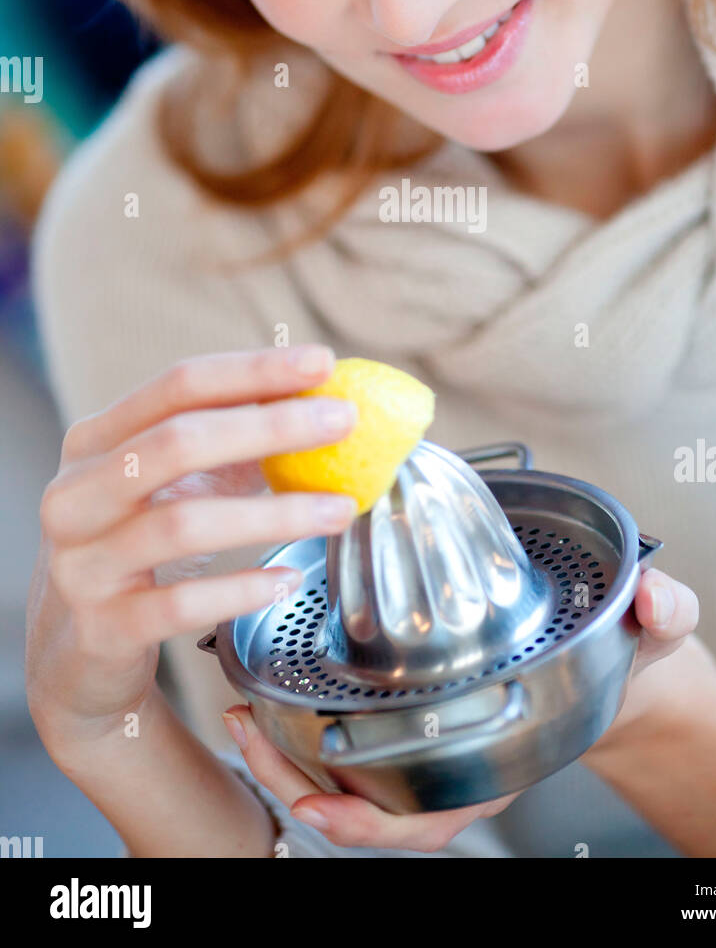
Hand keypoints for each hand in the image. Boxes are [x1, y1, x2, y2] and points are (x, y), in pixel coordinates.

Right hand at [26, 344, 359, 758]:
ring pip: (183, 524)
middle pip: (177, 442)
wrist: (82, 649)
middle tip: (344, 423)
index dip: (253, 370)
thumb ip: (233, 439)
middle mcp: (76, 494)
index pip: (178, 385)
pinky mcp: (102, 628)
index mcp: (95, 441)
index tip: (322, 363)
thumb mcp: (176, 481)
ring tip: (338, 509)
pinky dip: (239, 589)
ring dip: (274, 513)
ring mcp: (82, 563)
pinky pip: (178, 604)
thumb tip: (322, 397)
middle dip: (270, 427)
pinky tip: (286, 580)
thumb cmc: (141, 544)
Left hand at [219, 566, 698, 851]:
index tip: (319, 813)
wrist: (612, 650)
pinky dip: (299, 727)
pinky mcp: (411, 705)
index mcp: (504, 754)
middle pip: (366, 806)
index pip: (434, 816)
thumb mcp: (653, 630)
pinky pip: (346, 735)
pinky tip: (262, 694)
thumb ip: (664, 614)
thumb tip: (658, 597)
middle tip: (244, 741)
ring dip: (282, 759)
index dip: (373, 827)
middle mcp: (459, 757)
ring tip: (234, 719)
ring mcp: (430, 736)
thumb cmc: (622, 649)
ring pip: (343, 776)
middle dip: (297, 786)